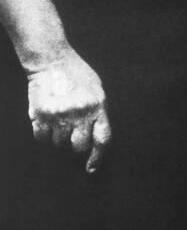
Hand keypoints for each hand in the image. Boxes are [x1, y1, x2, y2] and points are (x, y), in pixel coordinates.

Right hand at [25, 46, 110, 172]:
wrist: (52, 60)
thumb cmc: (76, 74)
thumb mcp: (96, 91)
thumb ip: (98, 112)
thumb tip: (95, 138)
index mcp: (98, 107)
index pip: (102, 139)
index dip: (97, 157)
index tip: (91, 169)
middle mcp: (81, 112)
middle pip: (78, 146)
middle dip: (74, 142)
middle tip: (69, 129)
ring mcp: (61, 114)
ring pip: (58, 143)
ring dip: (56, 135)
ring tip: (57, 117)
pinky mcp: (42, 114)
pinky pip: (41, 137)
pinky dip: (41, 132)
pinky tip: (44, 118)